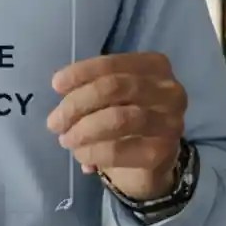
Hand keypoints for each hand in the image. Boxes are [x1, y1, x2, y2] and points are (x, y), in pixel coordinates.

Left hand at [47, 52, 186, 200]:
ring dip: (84, 130)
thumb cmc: (127, 118)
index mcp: (154, 66)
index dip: (80, 73)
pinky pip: (119, 150)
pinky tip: (81, 155)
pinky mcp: (163, 152)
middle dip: (77, 104)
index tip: (56, 85)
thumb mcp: (110, 96)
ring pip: (118, 119)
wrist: (152, 161)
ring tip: (66, 139)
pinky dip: (93, 152)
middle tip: (55, 122)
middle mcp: (169, 90)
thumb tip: (61, 88)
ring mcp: (170, 122)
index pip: (112, 64)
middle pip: (113, 88)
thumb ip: (90, 87)